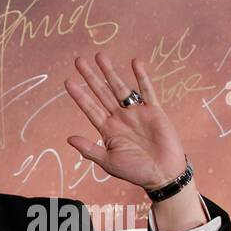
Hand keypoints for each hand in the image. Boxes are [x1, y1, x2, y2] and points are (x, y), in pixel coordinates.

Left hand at [64, 53, 187, 189]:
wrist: (162, 174)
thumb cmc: (135, 170)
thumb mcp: (108, 161)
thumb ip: (89, 149)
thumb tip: (69, 138)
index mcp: (107, 129)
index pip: (89, 108)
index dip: (80, 95)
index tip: (68, 82)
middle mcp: (120, 117)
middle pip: (101, 93)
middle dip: (90, 77)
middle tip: (79, 60)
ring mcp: (136, 112)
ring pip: (120, 88)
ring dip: (110, 72)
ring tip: (99, 56)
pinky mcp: (154, 111)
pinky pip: (147, 91)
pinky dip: (142, 77)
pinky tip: (135, 62)